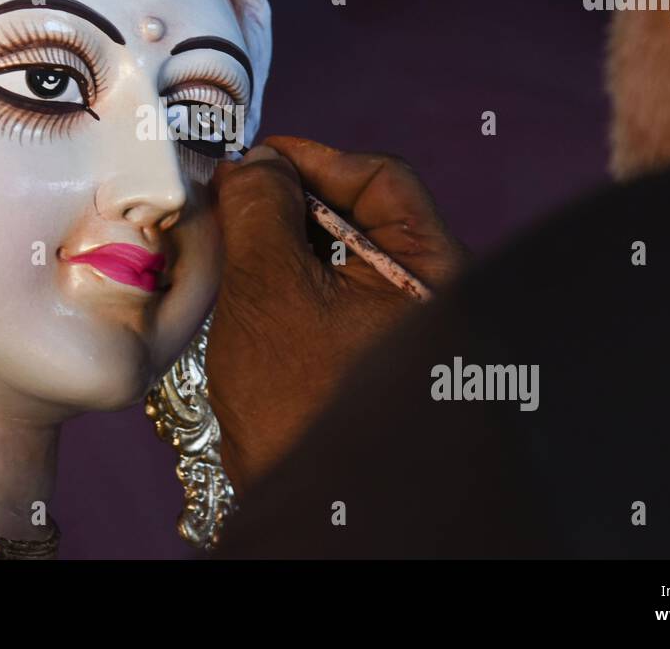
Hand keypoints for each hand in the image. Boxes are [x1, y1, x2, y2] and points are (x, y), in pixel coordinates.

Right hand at [207, 135, 465, 492]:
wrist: (312, 510)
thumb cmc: (301, 405)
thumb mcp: (270, 291)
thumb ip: (261, 211)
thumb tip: (256, 164)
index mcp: (434, 270)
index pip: (381, 179)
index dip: (315, 159)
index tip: (258, 159)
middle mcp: (431, 296)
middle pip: (364, 216)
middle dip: (294, 201)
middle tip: (237, 196)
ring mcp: (405, 331)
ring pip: (344, 257)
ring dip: (288, 241)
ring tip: (235, 242)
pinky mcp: (373, 359)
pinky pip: (336, 297)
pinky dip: (295, 282)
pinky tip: (252, 288)